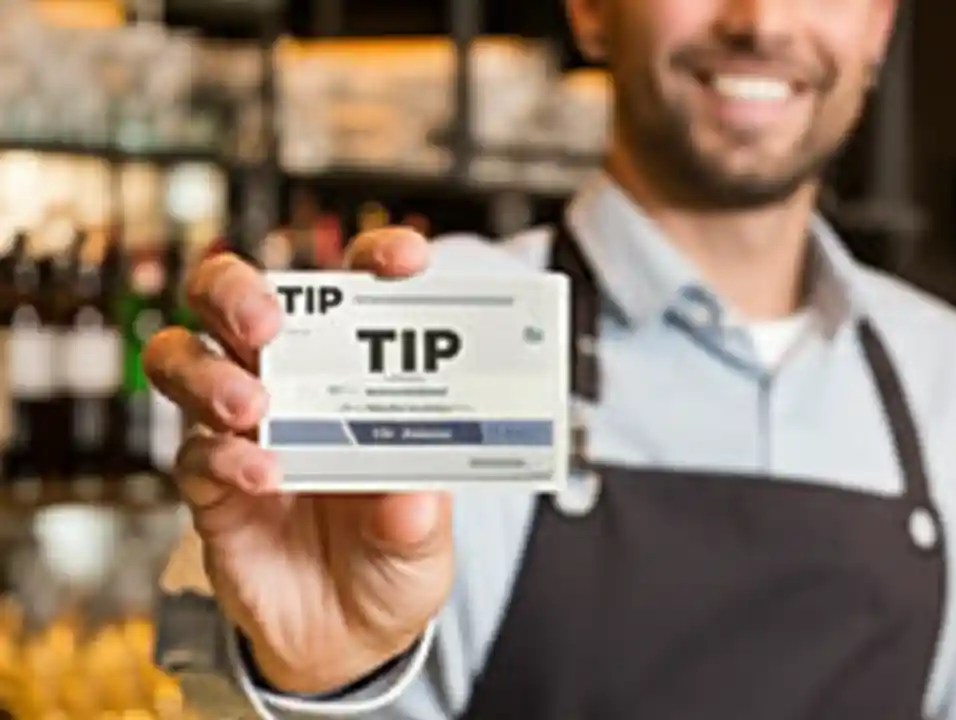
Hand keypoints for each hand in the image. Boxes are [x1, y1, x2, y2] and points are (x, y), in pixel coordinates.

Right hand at [144, 229, 453, 695]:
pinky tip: (263, 477)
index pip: (357, 291)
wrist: (348, 636)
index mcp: (357, 375)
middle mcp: (293, 387)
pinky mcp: (209, 487)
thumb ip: (422, 517)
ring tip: (254, 407)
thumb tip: (413, 495)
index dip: (375, 260)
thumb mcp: (428, 539)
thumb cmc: (393, 558)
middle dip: (240, 291)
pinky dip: (224, 458)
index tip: (402, 262)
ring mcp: (243, 431)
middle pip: (236, 301)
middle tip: (266, 321)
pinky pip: (195, 453)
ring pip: (187, 361)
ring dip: (212, 373)